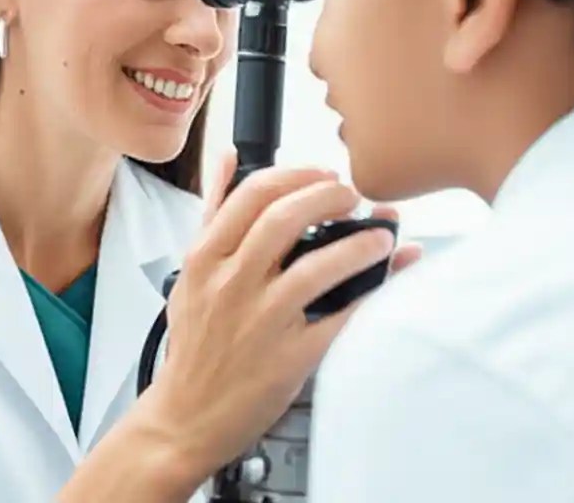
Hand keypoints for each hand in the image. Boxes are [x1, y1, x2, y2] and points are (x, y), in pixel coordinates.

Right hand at [135, 152, 421, 486]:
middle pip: (285, 218)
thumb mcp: (191, 270)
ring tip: (381, 237)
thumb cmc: (193, 344)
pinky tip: (387, 280)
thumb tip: (228, 157)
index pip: (252, 193)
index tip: (323, 175)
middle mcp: (230, 284)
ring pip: (318, 267)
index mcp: (206, 258)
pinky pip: (340, 318)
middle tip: (355, 196)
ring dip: (360, 244)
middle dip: (330, 197)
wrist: (185, 416)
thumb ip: (213, 210)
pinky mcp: (289, 357)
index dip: (297, 175)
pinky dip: (370, 295)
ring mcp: (260, 321)